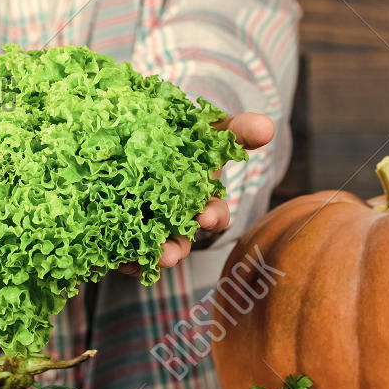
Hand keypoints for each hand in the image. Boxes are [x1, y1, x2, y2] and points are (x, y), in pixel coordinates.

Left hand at [115, 110, 274, 274]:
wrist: (144, 138)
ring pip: (153, 249)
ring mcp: (152, 228)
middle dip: (176, 248)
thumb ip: (237, 131)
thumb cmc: (186, 139)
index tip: (206, 216)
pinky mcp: (127, 233)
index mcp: (202, 201)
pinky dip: (125, 261)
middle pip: (181, 241)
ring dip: (148, 257)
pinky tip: (121, 262)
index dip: (212, 217)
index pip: (214, 214)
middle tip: (170, 254)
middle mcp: (178, 220)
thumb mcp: (211, 131)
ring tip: (141, 259)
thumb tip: (266, 127)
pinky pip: (126, 253)